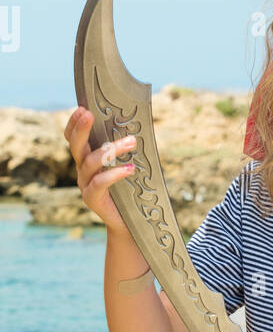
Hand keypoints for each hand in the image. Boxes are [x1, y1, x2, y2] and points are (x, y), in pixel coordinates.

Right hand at [64, 106, 136, 234]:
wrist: (129, 223)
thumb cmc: (130, 191)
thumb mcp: (126, 166)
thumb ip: (125, 150)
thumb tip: (139, 127)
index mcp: (87, 160)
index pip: (74, 139)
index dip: (74, 124)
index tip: (82, 108)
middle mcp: (83, 171)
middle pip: (76, 146)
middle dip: (81, 129)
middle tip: (89, 114)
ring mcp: (85, 185)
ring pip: (92, 162)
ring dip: (111, 149)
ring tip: (132, 142)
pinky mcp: (93, 199)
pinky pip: (101, 182)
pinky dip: (115, 174)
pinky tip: (130, 169)